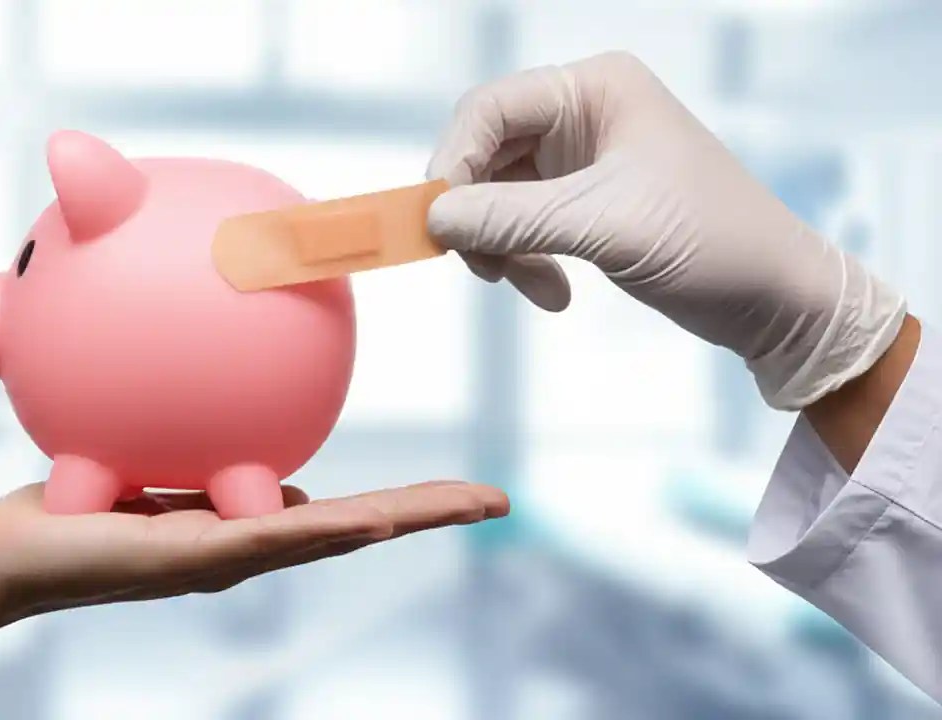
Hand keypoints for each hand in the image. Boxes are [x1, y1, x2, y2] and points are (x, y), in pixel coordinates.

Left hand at [0, 480, 508, 635]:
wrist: (7, 559)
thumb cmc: (73, 512)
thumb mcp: (155, 473)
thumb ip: (213, 474)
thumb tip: (282, 477)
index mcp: (244, 531)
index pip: (341, 515)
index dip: (405, 507)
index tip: (462, 495)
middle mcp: (245, 552)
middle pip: (355, 530)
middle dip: (426, 516)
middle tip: (495, 500)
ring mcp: (222, 561)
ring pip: (327, 537)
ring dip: (397, 521)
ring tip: (463, 506)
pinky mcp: (187, 560)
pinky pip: (263, 537)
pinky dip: (321, 530)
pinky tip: (364, 519)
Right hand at [426, 51, 904, 409]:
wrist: (777, 301)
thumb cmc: (715, 243)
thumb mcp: (604, 226)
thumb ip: (512, 217)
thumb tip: (435, 217)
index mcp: (597, 89)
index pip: (489, 109)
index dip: (454, 162)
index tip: (440, 223)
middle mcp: (585, 114)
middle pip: (485, 154)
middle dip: (478, 215)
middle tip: (481, 267)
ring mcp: (583, 160)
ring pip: (498, 197)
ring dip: (503, 248)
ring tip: (534, 286)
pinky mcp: (584, 202)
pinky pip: (522, 225)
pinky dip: (525, 261)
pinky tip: (555, 293)